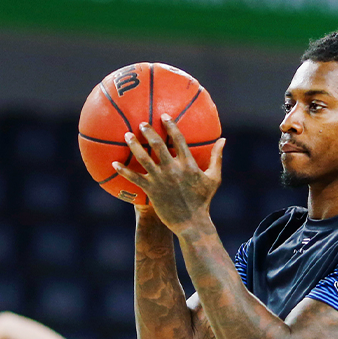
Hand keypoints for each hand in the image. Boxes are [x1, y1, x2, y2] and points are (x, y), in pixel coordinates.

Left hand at [113, 114, 224, 234]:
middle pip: (157, 145)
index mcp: (188, 164)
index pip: (179, 139)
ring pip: (143, 158)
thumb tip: (223, 139)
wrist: (192, 223)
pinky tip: (113, 163)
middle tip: (141, 123)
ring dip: (134, 145)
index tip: (163, 116)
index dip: (171, 126)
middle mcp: (173, 169)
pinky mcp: (151, 191)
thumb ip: (217, 157)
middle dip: (148, 131)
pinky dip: (123, 170)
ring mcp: (161, 179)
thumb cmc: (203, 200)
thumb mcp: (214, 178)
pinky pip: (134, 178)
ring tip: (126, 135)